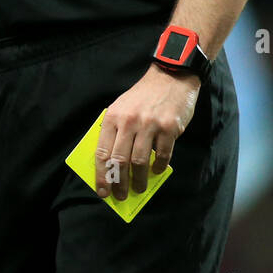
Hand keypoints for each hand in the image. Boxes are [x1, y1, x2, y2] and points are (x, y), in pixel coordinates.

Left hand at [95, 64, 199, 198]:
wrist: (170, 77)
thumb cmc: (143, 96)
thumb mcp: (122, 107)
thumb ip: (117, 131)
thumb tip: (113, 164)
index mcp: (113, 117)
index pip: (102, 152)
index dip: (102, 175)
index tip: (102, 191)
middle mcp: (129, 121)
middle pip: (120, 160)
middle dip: (119, 183)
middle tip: (120, 196)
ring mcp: (149, 125)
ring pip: (140, 162)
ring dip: (138, 180)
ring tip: (138, 188)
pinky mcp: (168, 129)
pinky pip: (162, 156)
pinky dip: (158, 167)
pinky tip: (156, 170)